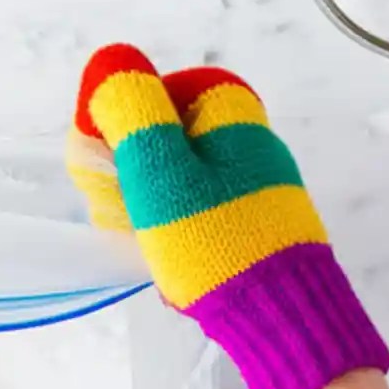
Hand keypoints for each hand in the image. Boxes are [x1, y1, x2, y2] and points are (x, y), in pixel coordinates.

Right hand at [66, 43, 388, 388]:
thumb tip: (113, 68)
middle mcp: (251, 150)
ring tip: (150, 252)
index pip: (168, 93)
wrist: (282, 319)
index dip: (129, 117)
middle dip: (136, 179)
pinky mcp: (260, 236)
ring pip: (183, 193)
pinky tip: (175, 277)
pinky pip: (205, 230)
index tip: (106, 153)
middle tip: (122, 212)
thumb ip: (132, 113)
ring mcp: (260, 195)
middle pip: (172, 145)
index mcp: (231, 120)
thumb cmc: (216, 242)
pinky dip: (181, 248)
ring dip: (154, 220)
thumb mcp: (159, 171)